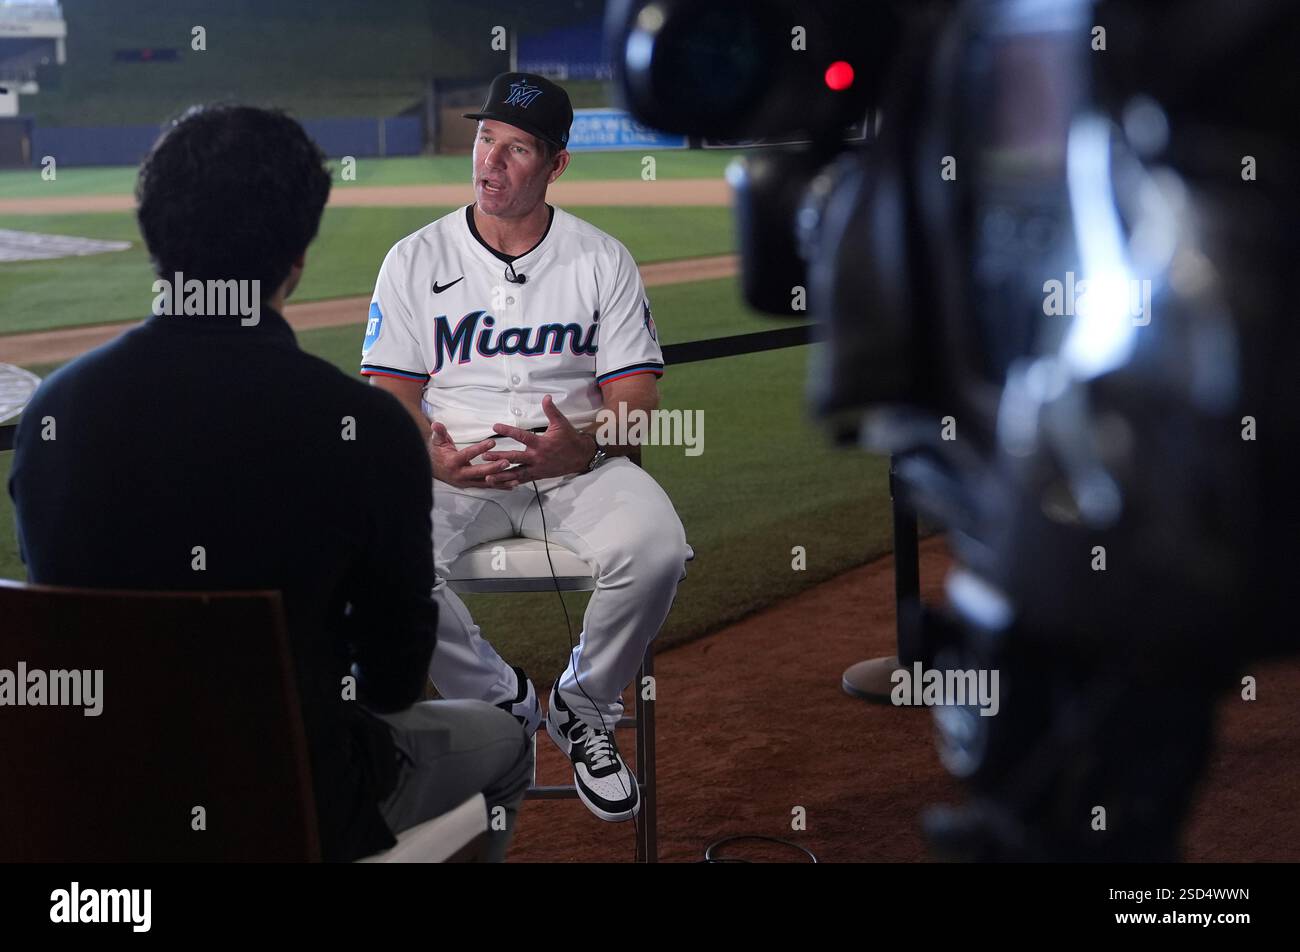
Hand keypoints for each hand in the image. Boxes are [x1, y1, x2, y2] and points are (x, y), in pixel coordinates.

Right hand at [428, 421, 513, 488]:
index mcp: (453, 462)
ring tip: (515, 477)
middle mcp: (460, 475)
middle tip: (507, 462)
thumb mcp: (437, 441)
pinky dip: (499, 486)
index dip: (480, 448)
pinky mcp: (471, 485)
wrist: (431, 469)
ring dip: (500, 480)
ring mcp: (466, 482)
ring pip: (485, 482)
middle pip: (479, 472)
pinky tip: (512, 485)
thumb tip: (436, 424)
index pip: (468, 455)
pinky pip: (487, 486)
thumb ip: (439, 433)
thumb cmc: (437, 453)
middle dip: (493, 468)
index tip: (492, 442)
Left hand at [481, 395, 597, 488]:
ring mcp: (537, 468)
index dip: (508, 431)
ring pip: (517, 473)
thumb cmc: (570, 439)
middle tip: (485, 456)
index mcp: (541, 444)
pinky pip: (524, 480)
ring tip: (488, 476)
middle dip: (499, 457)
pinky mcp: (538, 475)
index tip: (495, 426)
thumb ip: (551, 410)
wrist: (581, 457)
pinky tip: (501, 484)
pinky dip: (512, 482)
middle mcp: (537, 457)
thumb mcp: (561, 423)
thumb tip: (546, 397)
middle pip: (515, 458)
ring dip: (502, 475)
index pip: (521, 436)